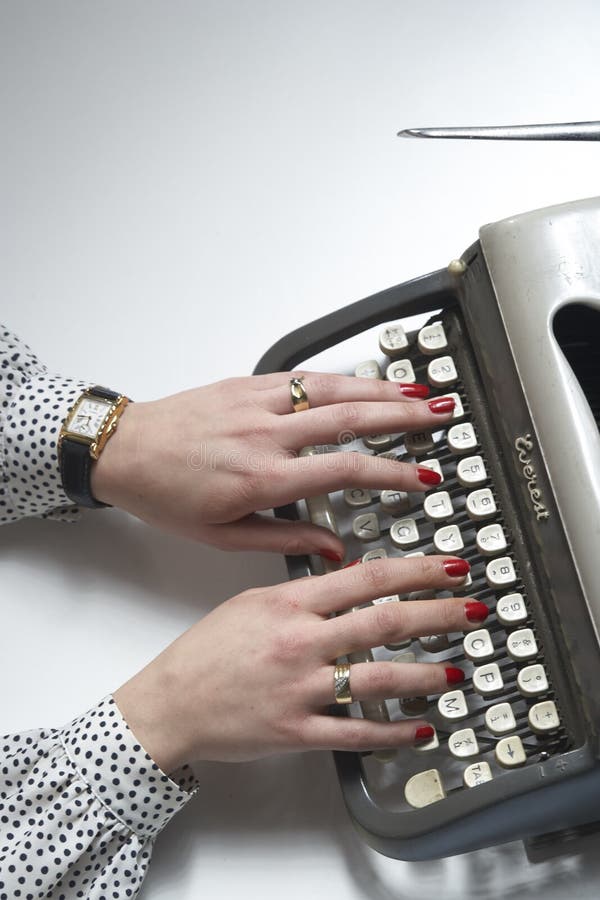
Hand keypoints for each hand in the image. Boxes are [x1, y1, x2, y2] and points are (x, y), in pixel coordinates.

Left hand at [90, 373, 454, 554]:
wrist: (124, 451)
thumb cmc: (166, 495)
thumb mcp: (223, 536)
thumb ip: (286, 540)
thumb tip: (335, 550)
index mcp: (262, 478)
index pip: (344, 471)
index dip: (391, 474)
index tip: (421, 477)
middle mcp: (265, 435)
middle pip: (350, 418)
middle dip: (404, 416)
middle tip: (442, 415)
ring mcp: (256, 403)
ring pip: (331, 389)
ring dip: (379, 388)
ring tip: (417, 391)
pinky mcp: (246, 385)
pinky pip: (302, 376)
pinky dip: (339, 376)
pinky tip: (363, 379)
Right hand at [113, 555, 485, 770]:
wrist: (172, 703)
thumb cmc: (207, 651)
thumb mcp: (252, 602)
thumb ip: (303, 590)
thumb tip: (351, 577)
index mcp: (289, 605)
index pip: (367, 579)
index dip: (416, 571)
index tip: (448, 568)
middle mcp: (301, 643)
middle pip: (385, 623)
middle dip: (438, 614)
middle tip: (473, 610)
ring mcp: (301, 689)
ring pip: (380, 679)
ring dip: (426, 675)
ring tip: (457, 671)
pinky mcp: (298, 731)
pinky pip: (356, 732)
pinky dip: (393, 733)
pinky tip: (420, 729)